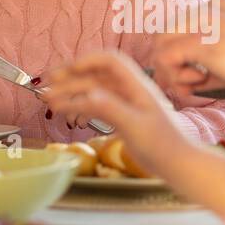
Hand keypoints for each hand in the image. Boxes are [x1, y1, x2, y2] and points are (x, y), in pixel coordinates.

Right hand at [40, 50, 187, 177]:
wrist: (179, 164)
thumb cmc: (162, 145)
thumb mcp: (134, 126)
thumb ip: (110, 108)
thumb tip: (86, 94)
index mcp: (137, 86)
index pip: (110, 61)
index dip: (86, 60)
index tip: (65, 71)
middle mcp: (131, 90)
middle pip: (96, 75)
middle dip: (70, 77)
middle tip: (46, 85)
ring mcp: (127, 103)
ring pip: (94, 90)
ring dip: (71, 93)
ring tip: (48, 101)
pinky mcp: (124, 117)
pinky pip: (97, 105)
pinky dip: (80, 106)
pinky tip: (66, 112)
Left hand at [151, 0, 224, 99]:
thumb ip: (216, 61)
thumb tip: (191, 81)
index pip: (184, 23)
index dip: (181, 52)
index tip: (193, 76)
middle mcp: (213, 5)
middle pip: (167, 29)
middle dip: (169, 61)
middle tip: (185, 85)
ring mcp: (207, 20)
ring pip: (162, 41)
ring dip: (170, 69)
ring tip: (193, 86)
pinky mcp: (203, 41)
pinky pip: (166, 56)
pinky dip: (174, 75)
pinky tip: (196, 84)